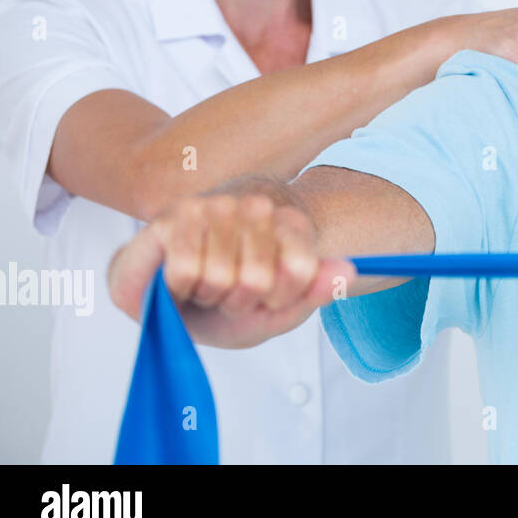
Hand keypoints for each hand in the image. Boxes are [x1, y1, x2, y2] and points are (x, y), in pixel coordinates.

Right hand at [108, 189, 353, 348]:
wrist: (169, 295)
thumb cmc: (226, 303)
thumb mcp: (276, 312)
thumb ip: (313, 294)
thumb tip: (349, 272)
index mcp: (292, 223)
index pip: (301, 271)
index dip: (278, 300)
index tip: (266, 296)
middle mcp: (257, 206)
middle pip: (258, 279)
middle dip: (237, 301)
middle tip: (226, 293)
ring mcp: (216, 205)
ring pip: (219, 276)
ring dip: (206, 294)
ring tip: (202, 283)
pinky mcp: (174, 214)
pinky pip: (184, 272)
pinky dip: (177, 289)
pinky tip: (179, 278)